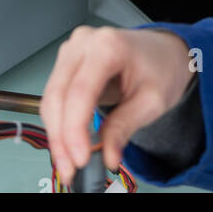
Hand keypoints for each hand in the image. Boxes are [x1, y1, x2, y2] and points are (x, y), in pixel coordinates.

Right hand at [40, 24, 192, 183]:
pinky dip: (58, 124)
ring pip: (51, 98)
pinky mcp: (67, 63)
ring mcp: (73, 50)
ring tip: (69, 162)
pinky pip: (55, 97)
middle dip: (61, 137)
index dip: (74, 128)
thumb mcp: (152, 101)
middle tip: (71, 169)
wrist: (162, 53)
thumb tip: (107, 157)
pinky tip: (67, 145)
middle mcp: (84, 42)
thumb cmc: (160, 67)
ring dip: (56, 134)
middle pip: (59, 95)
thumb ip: (125, 127)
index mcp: (108, 45)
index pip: (80, 90)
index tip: (81, 159)